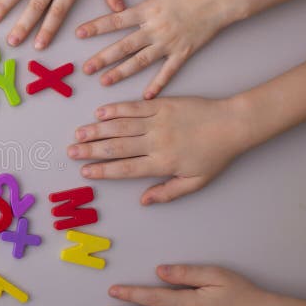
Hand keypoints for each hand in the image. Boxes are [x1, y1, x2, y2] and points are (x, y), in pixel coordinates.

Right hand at [67, 96, 247, 203]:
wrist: (233, 124)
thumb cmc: (216, 155)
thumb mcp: (196, 182)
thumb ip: (168, 192)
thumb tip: (143, 200)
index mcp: (163, 163)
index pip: (126, 168)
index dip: (103, 170)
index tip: (85, 171)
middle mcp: (157, 142)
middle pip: (117, 147)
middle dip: (91, 150)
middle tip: (72, 151)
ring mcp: (158, 121)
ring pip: (121, 126)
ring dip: (97, 130)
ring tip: (79, 133)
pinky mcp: (162, 105)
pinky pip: (134, 107)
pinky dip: (115, 109)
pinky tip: (100, 112)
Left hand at [77, 0, 235, 98]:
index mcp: (150, 9)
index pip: (117, 20)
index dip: (97, 27)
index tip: (79, 34)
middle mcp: (156, 28)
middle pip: (124, 46)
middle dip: (103, 58)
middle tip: (85, 69)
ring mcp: (169, 43)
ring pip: (141, 61)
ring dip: (121, 72)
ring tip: (104, 81)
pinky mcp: (183, 52)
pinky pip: (168, 71)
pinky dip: (157, 84)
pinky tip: (145, 96)